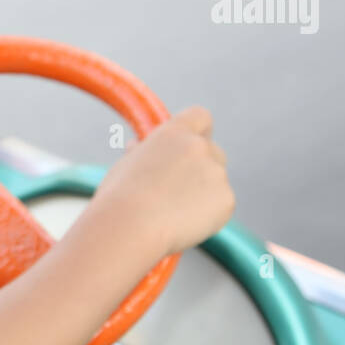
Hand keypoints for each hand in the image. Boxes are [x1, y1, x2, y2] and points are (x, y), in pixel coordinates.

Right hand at [92, 105, 235, 257]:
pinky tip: (183, 224)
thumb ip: (142, 153)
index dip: (198, 130)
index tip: (191, 143)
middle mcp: (199, 147)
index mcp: (173, 133)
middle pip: (214, 151)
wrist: (129, 227)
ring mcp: (216, 173)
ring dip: (202, 193)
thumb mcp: (125, 165)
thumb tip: (138, 147)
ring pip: (216, 182)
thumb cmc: (118, 199)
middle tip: (178, 189)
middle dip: (202, 167)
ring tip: (171, 213)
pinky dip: (208, 215)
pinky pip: (221, 206)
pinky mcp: (226, 199)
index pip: (200, 117)